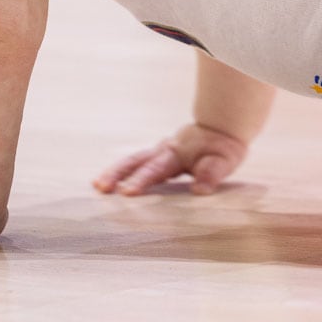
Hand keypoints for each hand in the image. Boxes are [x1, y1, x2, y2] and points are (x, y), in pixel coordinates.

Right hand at [93, 122, 247, 196]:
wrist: (220, 130)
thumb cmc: (222, 149)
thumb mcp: (223, 161)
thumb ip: (211, 174)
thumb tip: (199, 190)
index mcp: (175, 153)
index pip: (156, 169)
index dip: (141, 180)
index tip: (127, 192)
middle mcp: (162, 151)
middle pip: (135, 161)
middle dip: (117, 175)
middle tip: (101, 188)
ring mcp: (157, 152)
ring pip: (131, 160)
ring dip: (114, 172)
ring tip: (97, 186)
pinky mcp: (156, 157)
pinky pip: (135, 163)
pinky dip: (120, 172)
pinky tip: (109, 183)